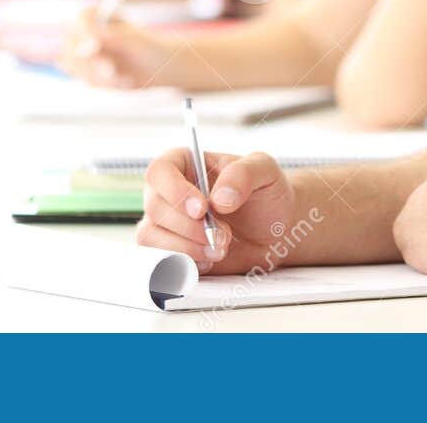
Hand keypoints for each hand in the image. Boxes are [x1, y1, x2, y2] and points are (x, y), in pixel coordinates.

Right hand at [57, 8, 171, 88]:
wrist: (158, 70)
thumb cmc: (151, 49)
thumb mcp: (137, 41)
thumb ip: (116, 36)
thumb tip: (95, 34)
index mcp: (103, 16)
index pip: (84, 17)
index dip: (85, 29)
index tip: (96, 43)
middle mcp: (89, 33)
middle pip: (71, 42)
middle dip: (87, 60)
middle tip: (110, 71)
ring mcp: (85, 53)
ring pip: (76, 66)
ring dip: (100, 76)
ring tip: (126, 79)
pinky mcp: (87, 72)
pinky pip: (87, 80)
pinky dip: (105, 85)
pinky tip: (123, 82)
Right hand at [137, 150, 299, 273]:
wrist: (276, 231)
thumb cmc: (267, 193)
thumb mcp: (265, 170)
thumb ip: (243, 174)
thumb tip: (218, 199)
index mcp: (186, 164)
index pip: (159, 170)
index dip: (174, 190)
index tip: (202, 209)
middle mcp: (170, 192)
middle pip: (154, 207)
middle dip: (190, 227)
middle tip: (225, 234)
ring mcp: (168, 223)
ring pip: (151, 237)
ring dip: (187, 248)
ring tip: (221, 249)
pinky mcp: (172, 251)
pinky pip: (159, 260)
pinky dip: (185, 264)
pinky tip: (211, 258)